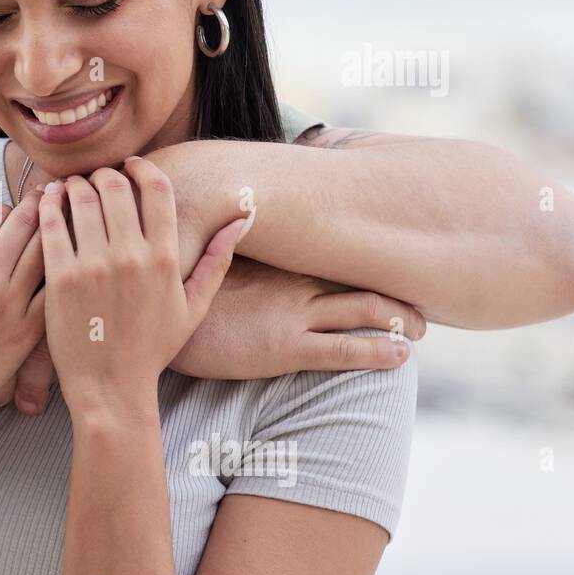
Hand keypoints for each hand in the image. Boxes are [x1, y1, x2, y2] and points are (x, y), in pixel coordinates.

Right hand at [0, 186, 46, 434]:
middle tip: (52, 194)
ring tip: (65, 220)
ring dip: (57, 231)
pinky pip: (52, 291)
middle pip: (24, 225)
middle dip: (40, 205)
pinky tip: (68, 264)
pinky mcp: (26, 333)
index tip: (17, 203)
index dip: (7, 204)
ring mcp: (9, 306)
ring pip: (45, 252)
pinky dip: (63, 271)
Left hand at [38, 158, 245, 416]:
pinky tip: (49, 202)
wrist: (111, 387)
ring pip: (82, 198)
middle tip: (98, 180)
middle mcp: (131, 256)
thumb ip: (217, 259)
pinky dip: (49, 204)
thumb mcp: (194, 306)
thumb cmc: (152, 348)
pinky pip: (52, 224)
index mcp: (164, 258)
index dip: (143, 168)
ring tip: (73, 189)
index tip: (131, 166)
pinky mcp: (61, 278)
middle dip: (106, 174)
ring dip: (77, 185)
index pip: (157, 188)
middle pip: (116, 186)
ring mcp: (94, 266)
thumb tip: (242, 218)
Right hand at [171, 258, 423, 377]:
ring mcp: (291, 314)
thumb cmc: (175, 294)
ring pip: (364, 309)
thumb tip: (239, 219)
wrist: (152, 320)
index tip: (390, 255)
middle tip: (419, 303)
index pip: (333, 249)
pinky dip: (379, 352)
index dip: (365, 255)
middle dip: (396, 290)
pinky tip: (402, 356)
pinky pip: (344, 349)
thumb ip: (230, 245)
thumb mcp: (206, 260)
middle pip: (360, 276)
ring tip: (421, 329)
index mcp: (276, 259)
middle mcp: (291, 281)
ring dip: (400, 319)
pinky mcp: (285, 347)